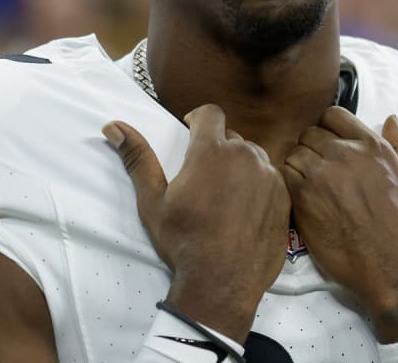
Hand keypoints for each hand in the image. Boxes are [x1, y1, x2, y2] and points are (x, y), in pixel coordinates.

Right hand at [104, 104, 289, 340]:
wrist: (222, 283)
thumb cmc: (184, 241)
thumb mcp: (153, 201)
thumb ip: (138, 158)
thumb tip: (113, 127)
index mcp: (211, 151)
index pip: (210, 113)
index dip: (198, 119)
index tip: (191, 133)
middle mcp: (245, 156)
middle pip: (231, 137)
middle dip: (217, 149)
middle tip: (203, 176)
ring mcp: (269, 176)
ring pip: (253, 157)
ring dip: (239, 166)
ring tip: (224, 195)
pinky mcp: (284, 197)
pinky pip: (271, 179)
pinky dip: (258, 186)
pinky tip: (244, 210)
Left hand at [281, 108, 397, 341]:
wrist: (393, 267)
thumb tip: (391, 119)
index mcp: (372, 146)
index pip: (334, 115)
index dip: (328, 128)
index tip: (330, 146)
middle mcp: (344, 154)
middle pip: (310, 133)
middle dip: (312, 148)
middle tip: (318, 170)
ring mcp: (321, 174)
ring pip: (294, 153)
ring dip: (298, 166)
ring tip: (309, 186)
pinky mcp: (303, 197)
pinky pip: (283, 175)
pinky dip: (288, 183)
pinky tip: (300, 198)